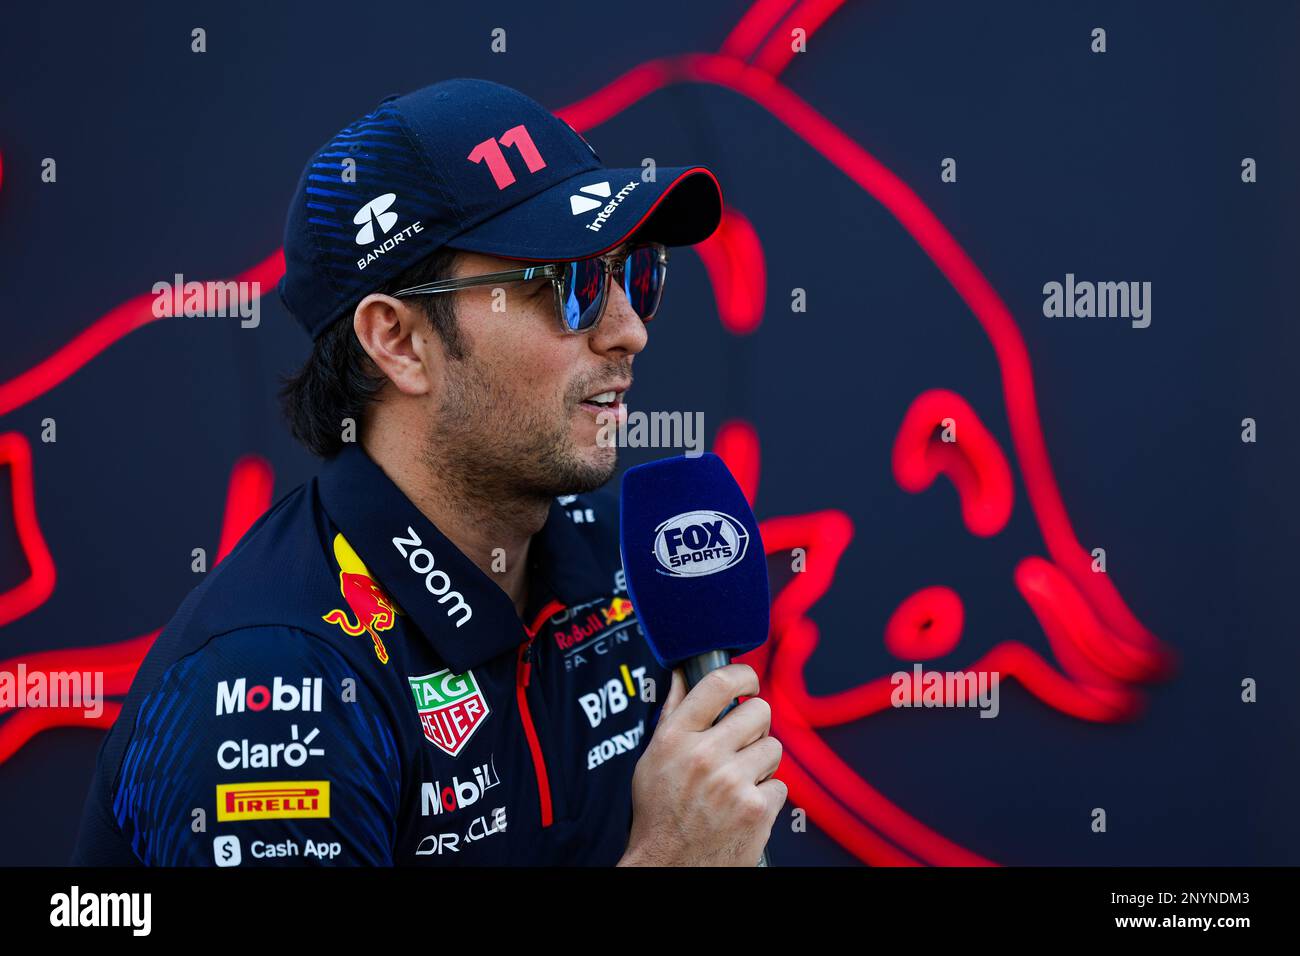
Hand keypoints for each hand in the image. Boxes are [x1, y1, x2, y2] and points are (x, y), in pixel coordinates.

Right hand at [618, 663, 784, 865]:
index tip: (748, 682)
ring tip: (737, 781)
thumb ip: (673, 713)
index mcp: (675, 737)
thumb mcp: (653, 757)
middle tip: (741, 744)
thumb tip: (683, 674)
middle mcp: (704, 755)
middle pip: (759, 711)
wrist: (669, 866)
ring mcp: (733, 782)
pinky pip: (780, 785)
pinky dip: (766, 796)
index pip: (718, 683)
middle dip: (755, 726)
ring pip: (773, 748)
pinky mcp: (757, 808)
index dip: (743, 675)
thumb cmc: (660, 813)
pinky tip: (743, 805)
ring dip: (761, 764)